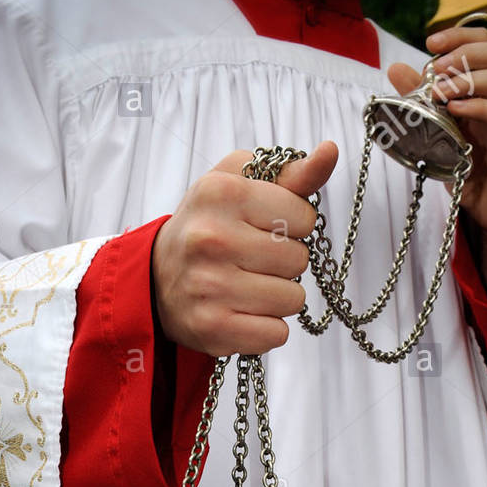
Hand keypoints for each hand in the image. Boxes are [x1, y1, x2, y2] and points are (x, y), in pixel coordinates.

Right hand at [151, 142, 337, 355]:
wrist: (156, 278)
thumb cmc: (207, 227)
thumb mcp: (239, 186)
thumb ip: (291, 174)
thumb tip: (330, 151)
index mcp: (222, 193)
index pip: (304, 217)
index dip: (293, 226)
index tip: (266, 229)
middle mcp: (212, 238)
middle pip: (299, 260)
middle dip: (285, 263)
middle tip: (253, 261)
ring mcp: (211, 287)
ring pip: (292, 299)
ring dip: (278, 297)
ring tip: (248, 286)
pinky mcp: (213, 329)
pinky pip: (277, 334)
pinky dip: (267, 328)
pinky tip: (244, 313)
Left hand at [387, 27, 486, 240]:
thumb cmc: (472, 169)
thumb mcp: (444, 129)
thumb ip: (426, 98)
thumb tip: (396, 69)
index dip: (461, 36)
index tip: (430, 43)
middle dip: (463, 55)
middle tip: (434, 70)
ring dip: (468, 80)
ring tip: (439, 91)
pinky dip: (480, 107)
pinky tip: (455, 110)